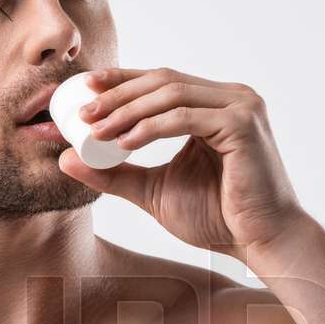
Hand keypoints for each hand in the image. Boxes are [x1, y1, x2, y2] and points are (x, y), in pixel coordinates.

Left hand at [56, 66, 306, 255]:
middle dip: (119, 93)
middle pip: (164, 80)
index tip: (85, 89)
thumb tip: (65, 158)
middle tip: (84, 112)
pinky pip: (185, 117)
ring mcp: (241, 107)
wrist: (259, 244)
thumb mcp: (153, 191)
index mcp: (215, 105)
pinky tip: (125, 142)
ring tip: (97, 129)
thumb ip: (115, 173)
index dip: (122, 81)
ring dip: (128, 110)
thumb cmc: (218, 218)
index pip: (162, 81)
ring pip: (172, 93)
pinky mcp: (243, 125)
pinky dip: (151, 127)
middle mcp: (232, 98)